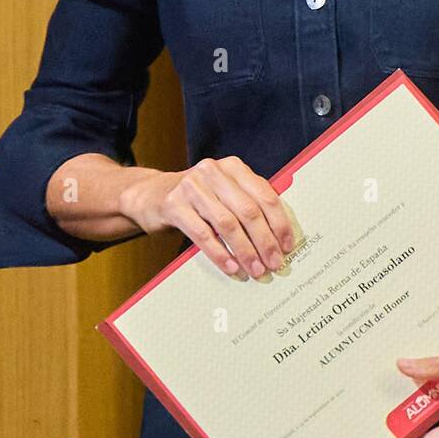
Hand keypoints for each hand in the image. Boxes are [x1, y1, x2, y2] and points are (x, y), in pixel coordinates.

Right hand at [118, 156, 294, 277]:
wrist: (151, 195)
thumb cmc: (197, 198)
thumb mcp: (223, 191)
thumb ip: (248, 202)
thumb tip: (279, 236)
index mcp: (233, 167)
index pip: (265, 195)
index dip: (279, 223)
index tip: (287, 246)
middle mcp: (213, 172)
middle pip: (248, 211)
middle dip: (265, 241)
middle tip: (274, 263)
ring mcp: (192, 187)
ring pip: (227, 224)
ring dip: (245, 251)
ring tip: (255, 270)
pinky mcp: (174, 205)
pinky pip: (202, 234)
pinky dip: (220, 254)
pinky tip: (231, 268)